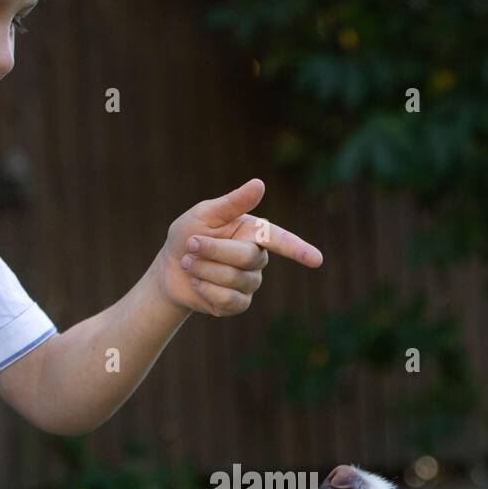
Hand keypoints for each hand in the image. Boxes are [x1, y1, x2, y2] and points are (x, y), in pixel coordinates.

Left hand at [154, 178, 322, 316]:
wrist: (170, 269)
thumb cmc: (188, 236)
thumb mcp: (205, 214)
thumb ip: (232, 203)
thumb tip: (260, 184)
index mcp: (254, 233)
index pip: (281, 241)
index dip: (299, 250)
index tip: (317, 260)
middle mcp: (257, 258)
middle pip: (246, 258)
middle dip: (213, 251)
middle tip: (190, 245)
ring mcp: (249, 283)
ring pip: (234, 279)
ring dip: (203, 269)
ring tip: (189, 263)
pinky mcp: (237, 304)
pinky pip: (227, 300)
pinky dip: (206, 289)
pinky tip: (197, 283)